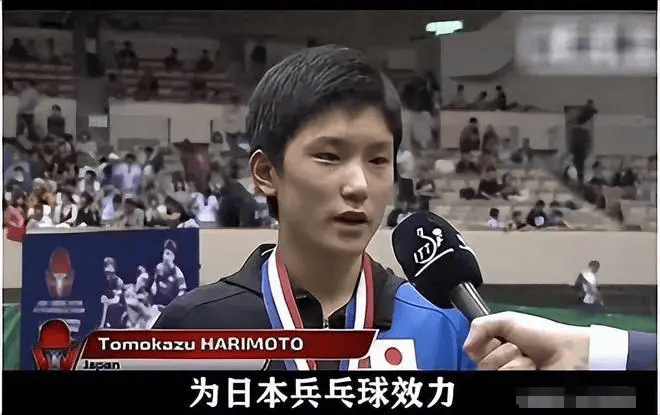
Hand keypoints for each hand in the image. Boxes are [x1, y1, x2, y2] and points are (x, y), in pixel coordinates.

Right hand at [464, 311, 590, 369]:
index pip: (474, 349)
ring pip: (493, 371)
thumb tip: (466, 345)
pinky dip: (520, 370)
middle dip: (502, 351)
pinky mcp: (516, 385)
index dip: (487, 342)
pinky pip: (506, 378)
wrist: (569, 353)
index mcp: (496, 345)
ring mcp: (509, 374)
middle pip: (482, 361)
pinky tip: (533, 368)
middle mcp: (500, 362)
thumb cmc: (544, 335)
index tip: (502, 338)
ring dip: (513, 362)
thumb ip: (482, 325)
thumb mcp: (508, 320)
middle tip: (520, 347)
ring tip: (530, 359)